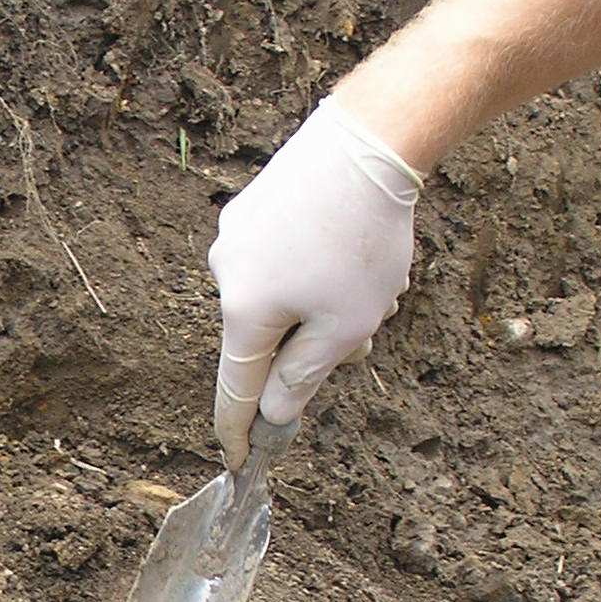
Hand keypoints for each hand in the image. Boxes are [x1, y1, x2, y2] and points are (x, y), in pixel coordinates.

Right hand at [207, 98, 421, 468]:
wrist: (369, 138)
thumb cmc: (361, 240)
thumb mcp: (345, 327)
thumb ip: (304, 378)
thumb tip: (273, 414)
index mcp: (244, 314)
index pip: (235, 391)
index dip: (239, 432)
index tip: (239, 463)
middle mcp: (226, 276)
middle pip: (265, 339)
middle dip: (313, 345)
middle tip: (369, 329)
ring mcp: (235, 236)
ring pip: (278, 295)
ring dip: (321, 302)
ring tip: (374, 277)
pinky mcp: (254, 205)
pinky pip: (280, 256)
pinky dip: (313, 266)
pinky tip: (352, 242)